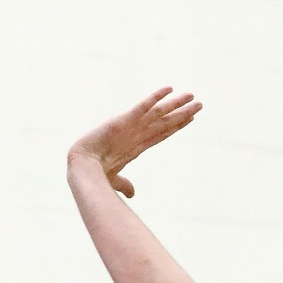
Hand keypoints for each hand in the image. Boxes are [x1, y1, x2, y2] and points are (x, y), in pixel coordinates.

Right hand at [69, 88, 201, 197]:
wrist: (83, 168)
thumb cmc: (95, 174)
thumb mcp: (115, 180)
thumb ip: (125, 184)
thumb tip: (132, 193)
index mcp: (137, 146)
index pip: (162, 133)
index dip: (177, 124)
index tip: (191, 118)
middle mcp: (137, 133)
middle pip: (165, 121)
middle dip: (182, 112)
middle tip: (199, 103)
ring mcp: (132, 126)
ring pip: (159, 112)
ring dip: (176, 104)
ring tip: (192, 95)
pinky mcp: (124, 120)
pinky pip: (143, 106)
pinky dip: (156, 97)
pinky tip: (169, 89)